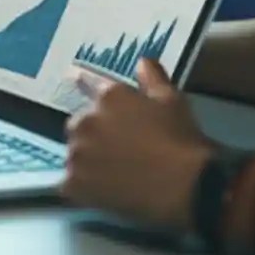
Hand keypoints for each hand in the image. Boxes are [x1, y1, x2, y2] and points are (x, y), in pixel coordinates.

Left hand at [62, 59, 214, 229]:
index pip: (88, 85)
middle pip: (79, 124)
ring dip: (87, 160)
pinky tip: (101, 193)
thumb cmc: (181, 140)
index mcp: (108, 97)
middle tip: (116, 149)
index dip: (85, 85)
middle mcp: (86, 121)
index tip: (74, 80)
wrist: (184, 186)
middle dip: (93, 132)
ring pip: (74, 154)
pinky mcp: (74, 184)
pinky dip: (82, 187)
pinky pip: (70, 184)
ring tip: (111, 175)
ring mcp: (77, 154)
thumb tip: (141, 61)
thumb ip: (153, 77)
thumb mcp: (172, 100)